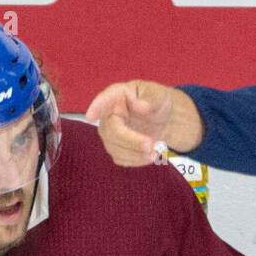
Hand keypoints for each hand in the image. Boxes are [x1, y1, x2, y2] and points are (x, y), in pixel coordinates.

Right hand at [86, 80, 203, 165]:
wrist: (164, 119)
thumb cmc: (158, 102)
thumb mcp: (159, 95)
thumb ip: (151, 99)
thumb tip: (139, 105)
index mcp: (117, 96)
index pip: (104, 100)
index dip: (96, 108)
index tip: (90, 116)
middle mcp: (109, 115)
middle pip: (111, 131)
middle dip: (130, 141)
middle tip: (151, 145)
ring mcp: (110, 133)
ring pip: (114, 148)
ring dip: (135, 154)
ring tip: (155, 152)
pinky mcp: (116, 148)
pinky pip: (121, 158)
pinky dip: (136, 160)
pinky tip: (150, 156)